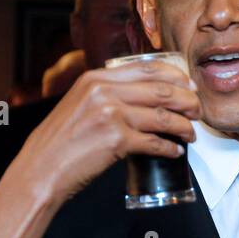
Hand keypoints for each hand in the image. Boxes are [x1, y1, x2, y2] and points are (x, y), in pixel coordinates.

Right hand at [16, 58, 201, 203]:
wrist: (40, 169)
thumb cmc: (60, 142)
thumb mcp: (78, 104)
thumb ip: (104, 94)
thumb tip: (140, 97)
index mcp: (95, 79)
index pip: (147, 68)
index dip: (175, 77)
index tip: (190, 86)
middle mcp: (103, 91)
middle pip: (161, 90)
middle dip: (187, 100)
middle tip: (198, 111)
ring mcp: (110, 115)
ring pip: (162, 116)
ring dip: (183, 126)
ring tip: (191, 134)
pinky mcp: (116, 140)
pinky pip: (155, 142)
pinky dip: (170, 148)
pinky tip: (176, 151)